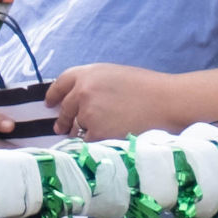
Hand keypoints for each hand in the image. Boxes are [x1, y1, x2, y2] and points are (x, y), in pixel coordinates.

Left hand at [41, 64, 177, 140]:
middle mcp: (83, 91)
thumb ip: (92, 84)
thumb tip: (75, 99)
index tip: (50, 104)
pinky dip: (95, 143)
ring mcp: (88, 113)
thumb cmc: (147, 88)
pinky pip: (87, 142)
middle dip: (64, 120)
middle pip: (65, 109)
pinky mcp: (96, 132)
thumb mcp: (115, 76)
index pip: (60, 84)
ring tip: (100, 132)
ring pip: (76, 128)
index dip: (53, 94)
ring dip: (82, 132)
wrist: (167, 102)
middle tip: (62, 127)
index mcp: (88, 74)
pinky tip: (109, 139)